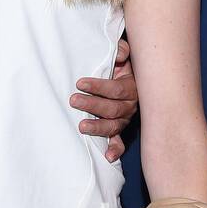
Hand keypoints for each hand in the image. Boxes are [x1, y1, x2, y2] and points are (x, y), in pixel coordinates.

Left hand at [71, 35, 137, 161]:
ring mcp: (124, 119)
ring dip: (98, 127)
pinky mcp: (118, 130)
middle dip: (93, 105)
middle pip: (113, 109)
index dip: (99, 87)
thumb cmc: (118, 65)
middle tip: (73, 100)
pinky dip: (115, 149)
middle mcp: (130, 105)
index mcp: (132, 86)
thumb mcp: (122, 55)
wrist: (124, 74)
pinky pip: (119, 142)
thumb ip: (122, 51)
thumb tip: (119, 55)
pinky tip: (108, 156)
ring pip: (114, 126)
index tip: (80, 83)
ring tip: (82, 126)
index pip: (116, 89)